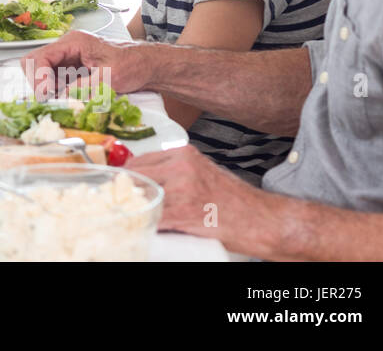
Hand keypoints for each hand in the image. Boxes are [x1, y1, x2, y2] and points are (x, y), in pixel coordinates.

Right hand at [20, 28, 151, 98]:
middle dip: (37, 81)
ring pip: (40, 71)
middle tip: (48, 99)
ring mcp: (67, 58)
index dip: (39, 77)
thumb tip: (62, 98)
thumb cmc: (133, 65)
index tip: (46, 94)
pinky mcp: (71, 69)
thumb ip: (83, 87)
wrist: (147, 66)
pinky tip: (64, 99)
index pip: (41, 56)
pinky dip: (53, 91)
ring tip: (56, 100)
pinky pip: (52, 79)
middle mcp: (67, 47)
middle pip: (33, 61)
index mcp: (74, 42)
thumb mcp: (109, 78)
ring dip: (44, 87)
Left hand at [128, 145, 260, 245]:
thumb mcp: (202, 172)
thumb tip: (145, 179)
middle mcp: (181, 167)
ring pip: (142, 198)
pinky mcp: (184, 213)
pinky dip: (146, 224)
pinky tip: (145, 227)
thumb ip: (175, 171)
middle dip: (127, 192)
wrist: (262, 220)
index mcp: (184, 154)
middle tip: (122, 203)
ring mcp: (182, 190)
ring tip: (134, 216)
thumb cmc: (235, 200)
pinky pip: (153, 218)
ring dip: (136, 209)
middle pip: (136, 177)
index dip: (128, 176)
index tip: (120, 185)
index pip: (140, 160)